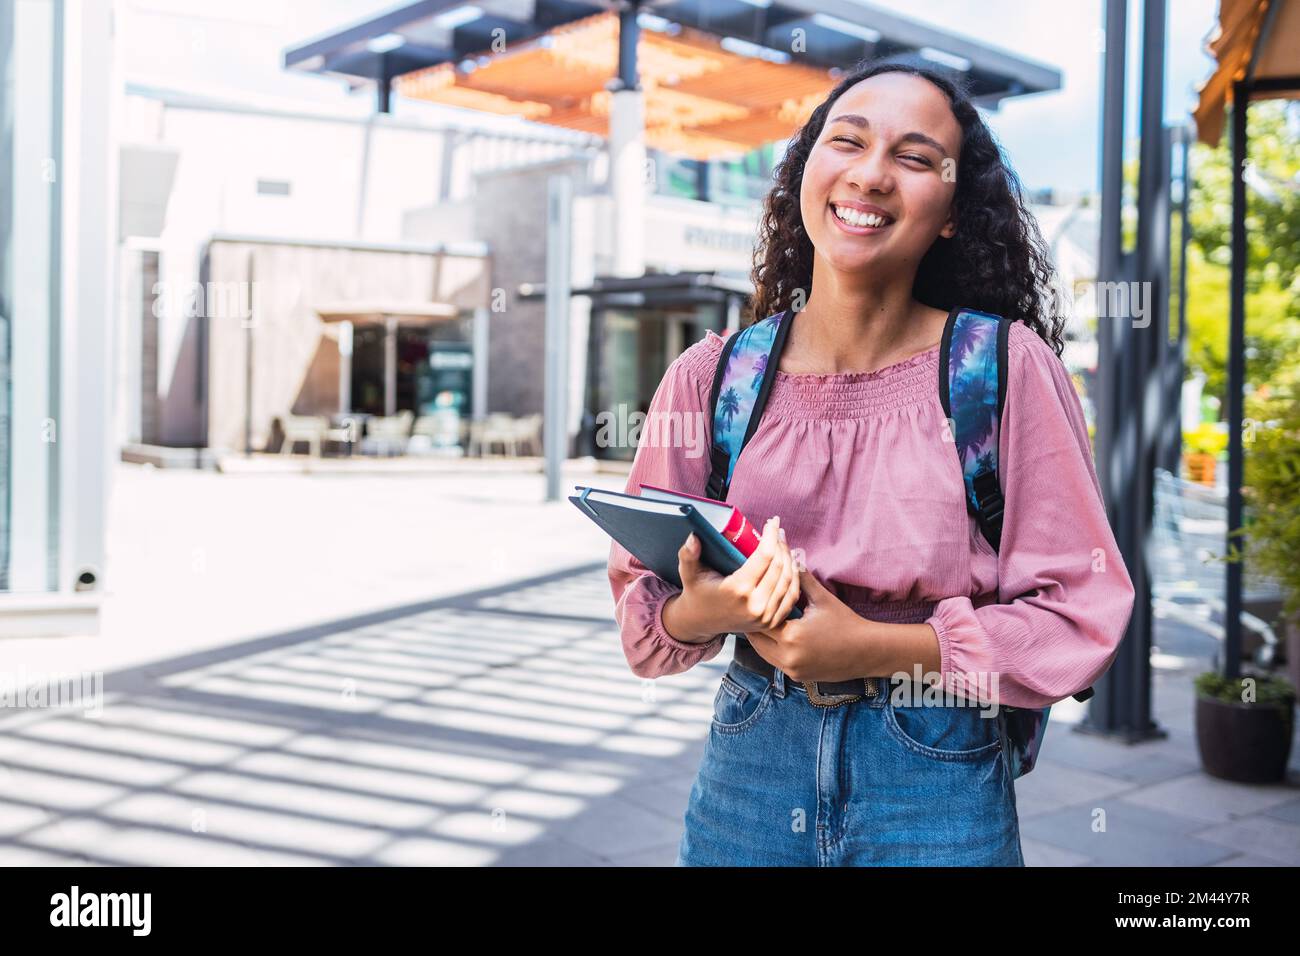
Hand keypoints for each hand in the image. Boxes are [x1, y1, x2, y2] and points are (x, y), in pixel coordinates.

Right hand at [662, 515, 801, 641]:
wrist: (701, 622)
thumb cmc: (698, 593)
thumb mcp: (689, 573)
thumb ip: (688, 554)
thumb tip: (693, 537)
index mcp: (737, 590)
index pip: (765, 556)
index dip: (771, 536)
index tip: (772, 522)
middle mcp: (755, 605)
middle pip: (780, 566)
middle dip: (781, 544)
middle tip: (778, 531)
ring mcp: (765, 616)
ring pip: (789, 580)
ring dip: (789, 559)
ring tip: (783, 544)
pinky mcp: (771, 622)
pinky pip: (791, 596)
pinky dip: (794, 578)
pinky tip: (790, 564)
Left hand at [745, 570, 872, 682]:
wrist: (867, 651)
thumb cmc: (845, 622)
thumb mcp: (822, 598)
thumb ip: (802, 579)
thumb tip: (790, 557)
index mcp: (791, 636)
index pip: (760, 620)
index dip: (754, 609)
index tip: (751, 599)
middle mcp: (788, 656)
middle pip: (756, 640)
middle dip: (754, 625)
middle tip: (750, 611)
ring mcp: (792, 670)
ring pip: (764, 653)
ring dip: (762, 639)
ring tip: (760, 623)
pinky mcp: (798, 677)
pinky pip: (776, 662)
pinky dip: (773, 651)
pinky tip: (775, 637)